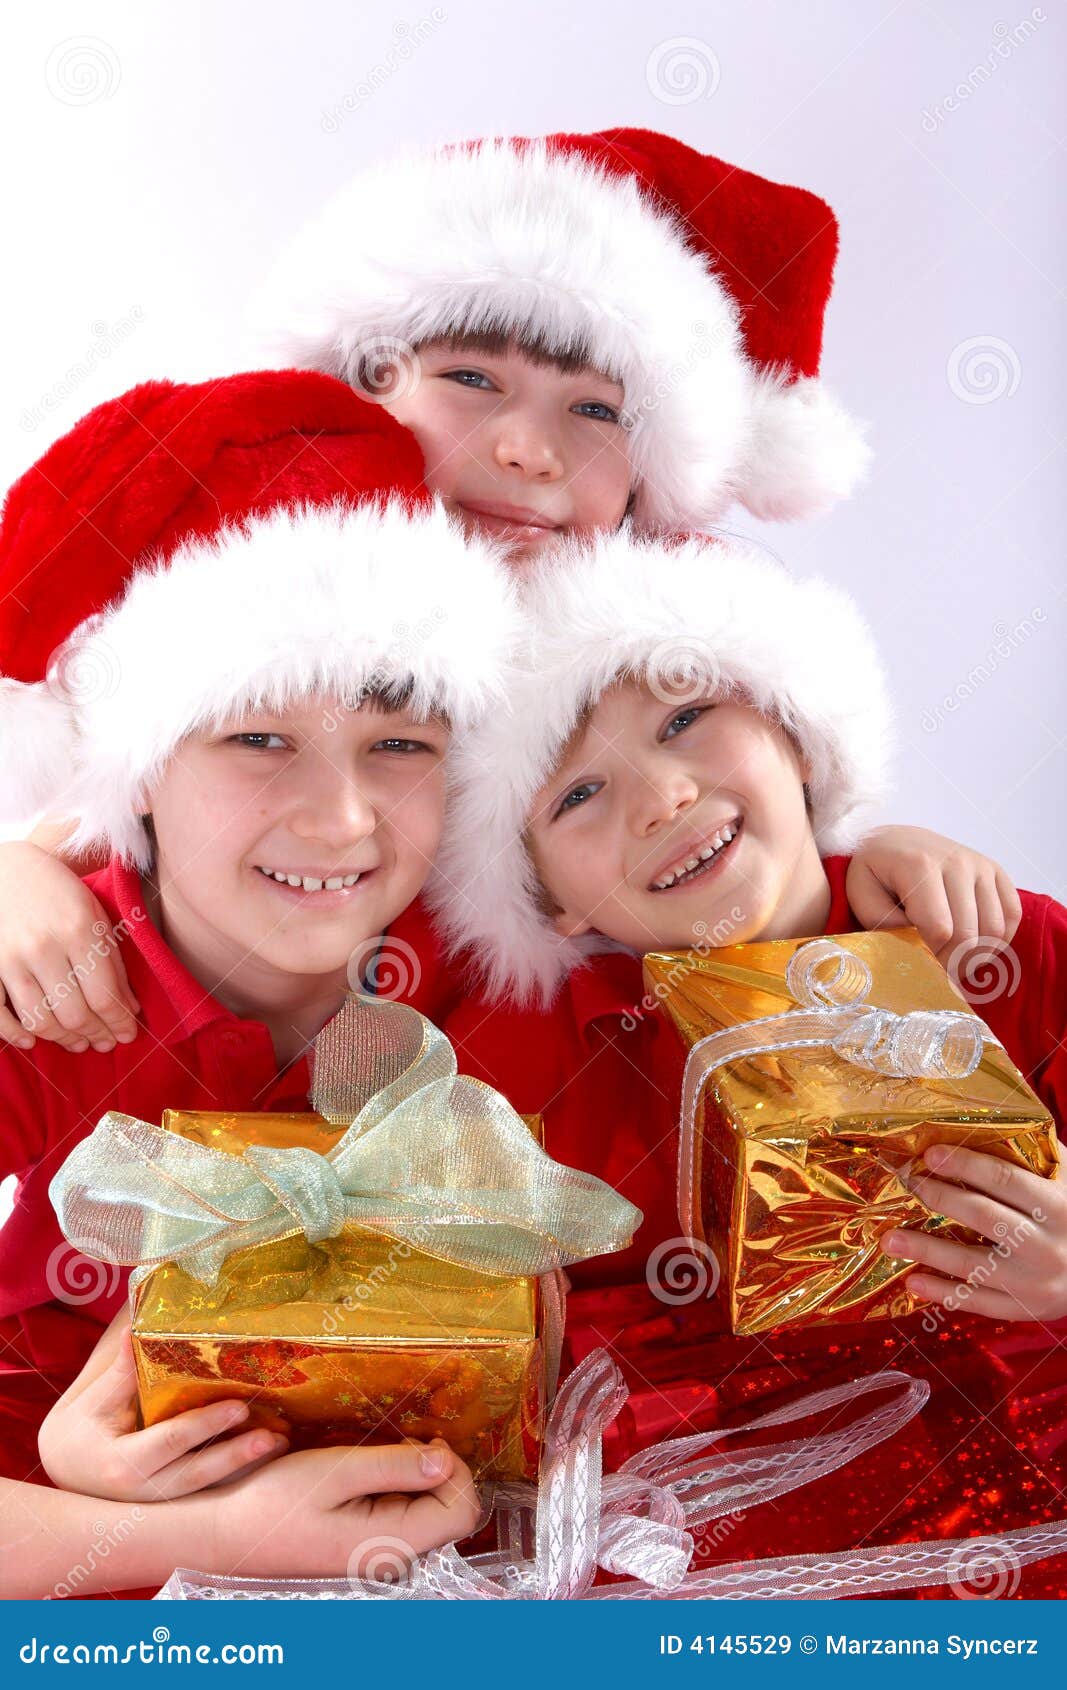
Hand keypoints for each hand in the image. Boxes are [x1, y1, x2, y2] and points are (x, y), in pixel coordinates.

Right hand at [0, 841, 139, 1051]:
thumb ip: (112, 961)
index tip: (127, 1035)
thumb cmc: (56, 890)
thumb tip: (129, 1008)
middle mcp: (44, 946)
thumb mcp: (95, 914)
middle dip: (94, 1034)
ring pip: (40, 1020)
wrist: (4, 868)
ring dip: (63, 1038)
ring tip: (77, 1042)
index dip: (119, 1023)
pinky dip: (16, 1034)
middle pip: (75, 1014)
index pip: (104, 996)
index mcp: (80, 929)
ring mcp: (9, 958)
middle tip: (103, 1042)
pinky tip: (32, 1040)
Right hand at [38, 1327, 288, 1500]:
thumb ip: (123, 1369)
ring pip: (207, 1487)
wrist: (67, 1469)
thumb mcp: (95, 1400)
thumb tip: (139, 1321)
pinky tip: (266, 1456)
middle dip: (236, 1455)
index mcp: (121, 1464)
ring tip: (280, 1443)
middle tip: (273, 1435)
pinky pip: (208, 1491)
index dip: (204, 1426)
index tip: (238, 1407)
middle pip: (196, 1473)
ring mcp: (159, 1501)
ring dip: (244, 1467)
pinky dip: (237, 1474)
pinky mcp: (172, 1501)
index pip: (170, 1442)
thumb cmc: (82, 1428)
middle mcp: (143, 1491)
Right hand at [207, 1438, 482, 1580]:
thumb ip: (395, 1466)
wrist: (228, 1535)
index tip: (422, 1440)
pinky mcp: (368, 1549)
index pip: (462, 1509)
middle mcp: (393, 1558)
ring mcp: (381, 1557)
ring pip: (429, 1513)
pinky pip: (405, 1517)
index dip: (454, 1468)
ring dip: (414, 1477)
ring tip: (377, 1458)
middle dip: (435, 1469)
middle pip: (450, 1511)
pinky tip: (368, 1476)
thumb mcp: (336, 1471)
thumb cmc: (275, 1502)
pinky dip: (398, 1489)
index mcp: (391, 1543)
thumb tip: (445, 1459)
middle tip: (398, 1443)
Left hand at [846, 825, 1021, 967]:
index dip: (932, 958)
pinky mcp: (996, 871)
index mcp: (920, 865)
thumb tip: (916, 945)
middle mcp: (956, 861)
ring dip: (977, 956)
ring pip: (994, 929)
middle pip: (969, 933)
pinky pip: (1012, 915)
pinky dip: (999, 940)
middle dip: (954, 962)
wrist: (896, 841)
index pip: (940, 929)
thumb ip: (882, 922)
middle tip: (939, 972)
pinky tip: (977, 945)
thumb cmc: (877, 872)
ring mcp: (980, 865)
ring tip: (956, 961)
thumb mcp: (861, 894)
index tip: (920, 965)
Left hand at [881, 1143, 1066, 1321]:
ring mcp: (1033, 1282)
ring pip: (972, 1264)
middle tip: (907, 1183)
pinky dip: (943, 1294)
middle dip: (940, 1198)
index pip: (1005, 1180)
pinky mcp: (1024, 1309)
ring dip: (926, 1251)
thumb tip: (988, 1117)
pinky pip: (977, 1302)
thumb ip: (1037, 1156)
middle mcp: (1045, 1245)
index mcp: (1058, 1206)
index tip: (930, 1155)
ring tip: (889, 1240)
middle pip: (983, 1216)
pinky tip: (912, 1282)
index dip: (965, 1164)